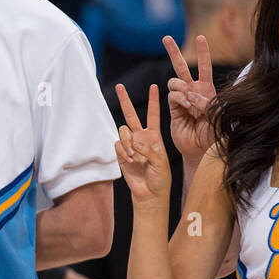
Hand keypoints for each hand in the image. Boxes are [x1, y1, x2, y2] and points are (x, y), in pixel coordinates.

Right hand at [113, 83, 170, 204]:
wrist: (149, 193)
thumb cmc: (160, 177)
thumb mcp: (160, 162)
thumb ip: (149, 150)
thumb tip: (135, 142)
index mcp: (154, 136)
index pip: (153, 114)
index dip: (153, 100)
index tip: (154, 86)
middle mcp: (140, 137)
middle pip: (131, 114)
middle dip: (125, 100)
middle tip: (119, 86)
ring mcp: (130, 145)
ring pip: (123, 131)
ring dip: (128, 142)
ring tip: (134, 156)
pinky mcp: (121, 154)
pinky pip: (118, 145)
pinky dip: (123, 151)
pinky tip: (130, 160)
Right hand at [163, 34, 216, 166]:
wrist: (202, 149)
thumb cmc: (214, 133)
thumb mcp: (218, 114)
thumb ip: (206, 101)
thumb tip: (190, 93)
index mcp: (207, 90)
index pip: (204, 67)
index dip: (202, 52)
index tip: (200, 37)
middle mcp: (193, 91)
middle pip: (182, 67)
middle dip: (173, 52)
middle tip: (165, 38)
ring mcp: (182, 100)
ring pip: (174, 81)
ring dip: (182, 87)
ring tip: (190, 101)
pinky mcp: (173, 109)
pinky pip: (172, 96)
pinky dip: (179, 98)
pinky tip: (186, 106)